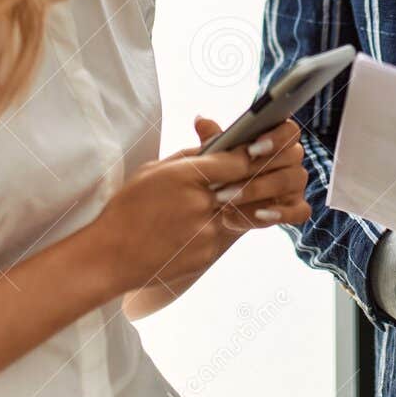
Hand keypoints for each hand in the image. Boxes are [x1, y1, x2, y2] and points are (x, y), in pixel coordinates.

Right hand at [94, 119, 308, 300]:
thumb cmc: (128, 209)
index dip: (259, 149)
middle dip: (271, 171)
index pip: (236, 159)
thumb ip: (191, 157)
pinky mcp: (208, 253)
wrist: (112, 256)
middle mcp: (200, 203)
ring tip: (276, 187)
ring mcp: (207, 231)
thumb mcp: (154, 171)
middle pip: (250, 183)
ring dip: (263, 198)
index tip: (273, 140)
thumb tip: (218, 143)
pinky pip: (233, 232)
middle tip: (284, 161)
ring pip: (249, 209)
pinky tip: (248, 212)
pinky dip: (240, 220)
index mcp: (186, 176)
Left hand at [191, 117, 310, 231]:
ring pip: (290, 182)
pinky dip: (282, 213)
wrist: (227, 206)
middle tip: (229, 178)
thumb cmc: (225, 172)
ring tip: (230, 199)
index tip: (252, 149)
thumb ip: (213, 139)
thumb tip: (200, 121)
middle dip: (258, 168)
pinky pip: (300, 212)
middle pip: (290, 157)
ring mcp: (296, 184)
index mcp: (279, 139)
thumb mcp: (216, 155)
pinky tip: (259, 215)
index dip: (276, 137)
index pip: (290, 130)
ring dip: (258, 191)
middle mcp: (293, 159)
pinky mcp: (297, 208)